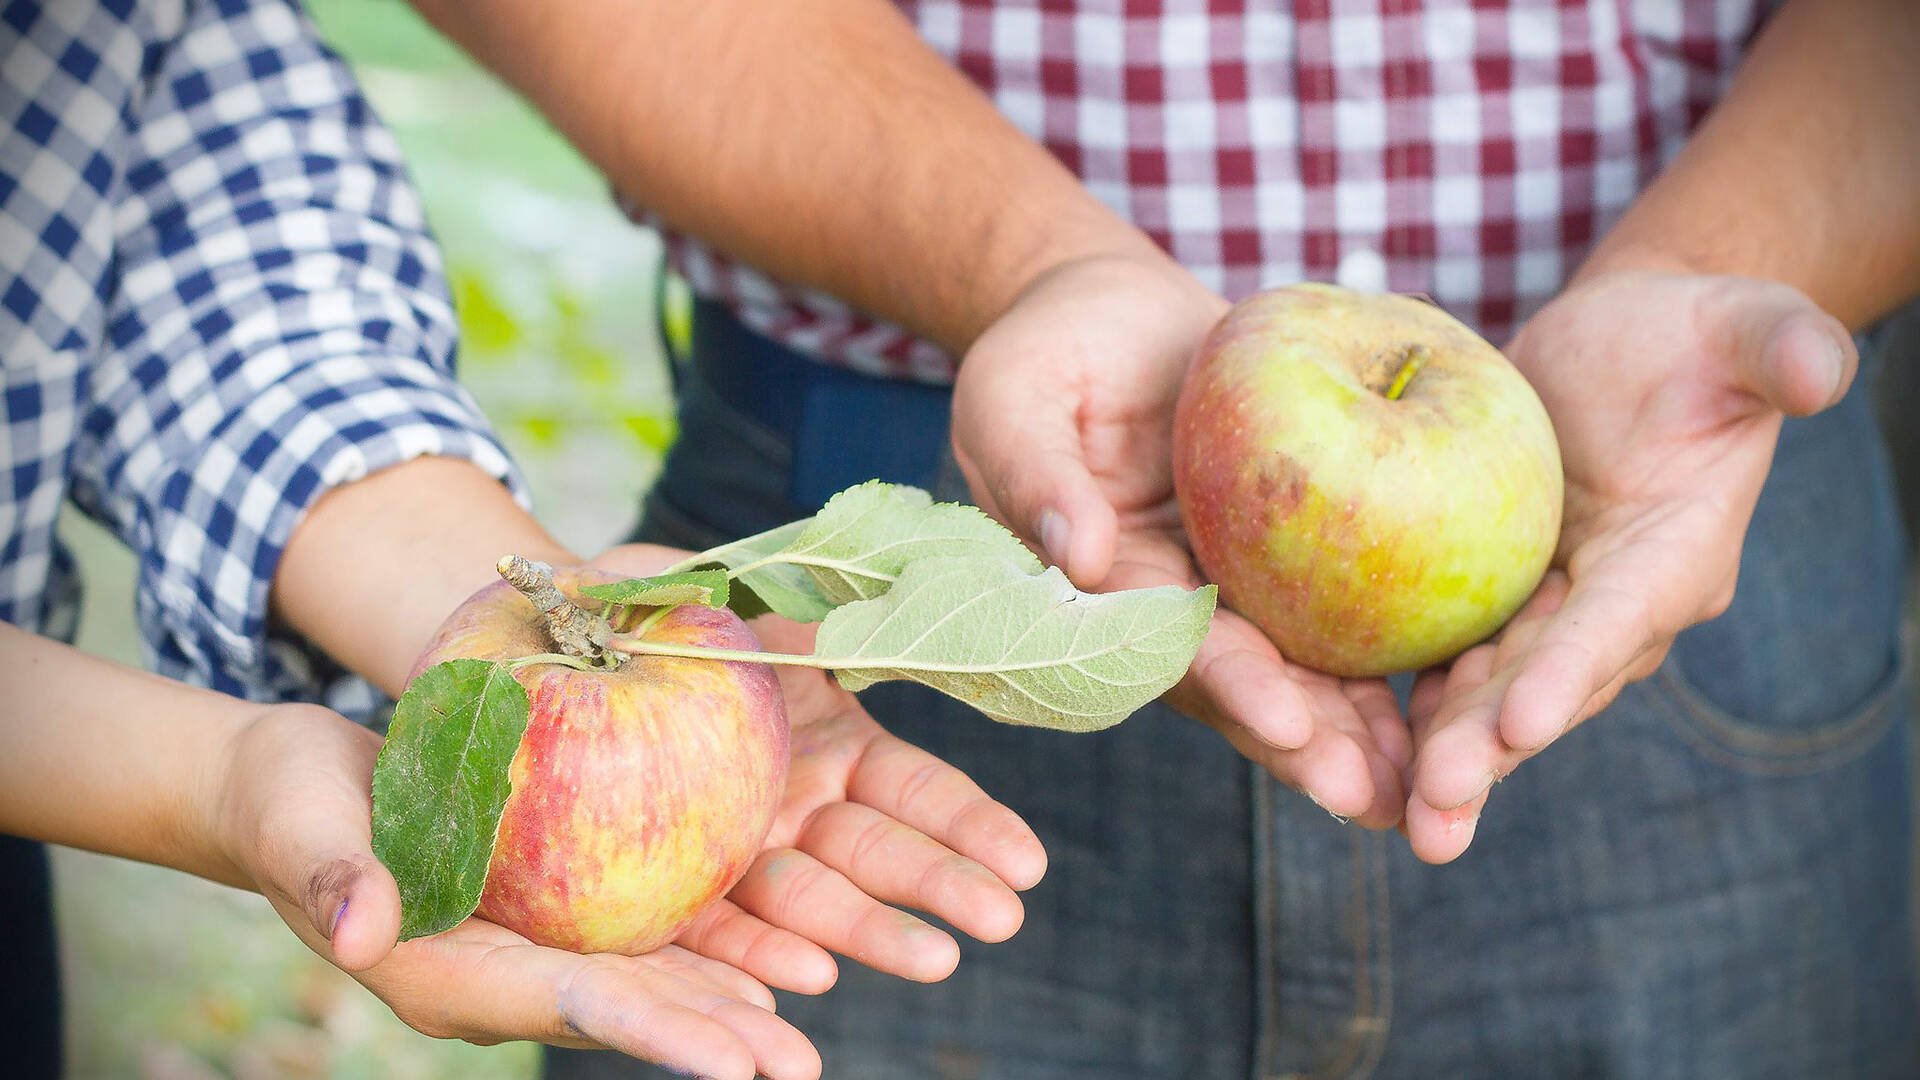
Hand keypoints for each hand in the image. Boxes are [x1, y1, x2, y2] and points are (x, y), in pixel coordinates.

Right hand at [212, 704, 818, 1079]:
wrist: (292, 784)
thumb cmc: (284, 802)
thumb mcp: (296, 824)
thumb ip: (331, 877)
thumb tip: (365, 930)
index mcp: (445, 976)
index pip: (568, 1008)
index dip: (655, 1031)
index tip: (734, 1064)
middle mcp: (499, 978)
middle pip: (624, 1013)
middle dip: (712, 1039)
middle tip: (798, 1064)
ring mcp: (527, 951)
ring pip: (641, 986)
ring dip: (720, 1008)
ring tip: (800, 1032)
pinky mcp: (546, 913)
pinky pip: (634, 942)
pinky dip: (698, 954)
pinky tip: (762, 960)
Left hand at [591, 545, 1050, 988]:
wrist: (536, 640)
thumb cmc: (631, 595)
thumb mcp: (709, 575)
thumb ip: (785, 582)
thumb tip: (869, 567)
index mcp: (825, 737)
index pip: (912, 789)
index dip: (968, 823)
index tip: (1025, 864)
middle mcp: (792, 804)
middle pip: (876, 854)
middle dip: (942, 885)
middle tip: (1001, 920)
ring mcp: (733, 848)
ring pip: (810, 901)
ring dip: (872, 933)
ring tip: (936, 962)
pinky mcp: (666, 885)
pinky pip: (714, 924)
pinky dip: (760, 952)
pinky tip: (804, 980)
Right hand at [950, 253, 1410, 826]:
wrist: (1107, 314)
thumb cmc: (1042, 354)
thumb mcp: (1011, 402)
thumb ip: (1038, 477)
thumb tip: (1084, 557)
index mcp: (1104, 590)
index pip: (1164, 647)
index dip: (1223, 685)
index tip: (1284, 722)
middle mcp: (1172, 603)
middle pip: (1244, 685)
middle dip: (1305, 744)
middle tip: (1370, 797)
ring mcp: (1232, 581)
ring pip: (1302, 665)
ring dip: (1356, 728)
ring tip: (1424, 785)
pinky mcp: (1287, 545)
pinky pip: (1345, 599)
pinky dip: (1395, 645)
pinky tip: (1459, 692)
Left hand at [1402, 269, 1856, 861]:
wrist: (1622, 351)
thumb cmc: (1686, 335)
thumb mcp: (1738, 325)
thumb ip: (1779, 346)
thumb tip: (1823, 370)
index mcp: (1674, 555)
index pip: (1619, 620)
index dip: (1572, 672)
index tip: (1522, 725)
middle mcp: (1615, 604)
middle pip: (1546, 686)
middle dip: (1492, 752)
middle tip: (1436, 813)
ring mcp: (1552, 611)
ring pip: (1492, 693)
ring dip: (1449, 756)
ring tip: (1406, 820)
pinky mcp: (1495, 598)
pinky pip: (1449, 658)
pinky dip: (1409, 705)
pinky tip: (1359, 752)